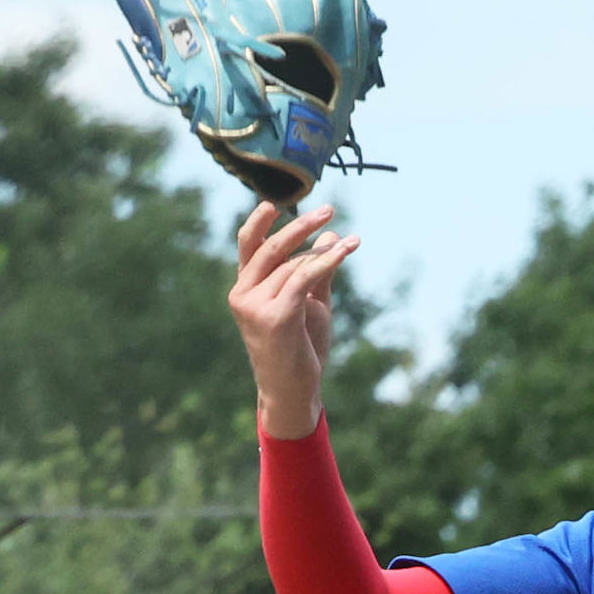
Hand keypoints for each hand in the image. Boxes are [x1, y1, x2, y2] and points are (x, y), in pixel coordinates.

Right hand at [230, 199, 358, 438]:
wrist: (293, 391)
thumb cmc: (299, 349)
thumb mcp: (309, 303)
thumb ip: (316, 270)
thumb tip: (331, 234)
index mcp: (245, 289)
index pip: (248, 245)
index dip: (260, 221)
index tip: (277, 202)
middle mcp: (243, 295)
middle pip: (271, 248)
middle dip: (301, 226)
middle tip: (329, 209)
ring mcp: (255, 307)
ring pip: (293, 265)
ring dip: (325, 252)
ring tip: (350, 244)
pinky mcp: (275, 317)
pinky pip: (304, 278)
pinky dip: (328, 261)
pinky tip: (346, 250)